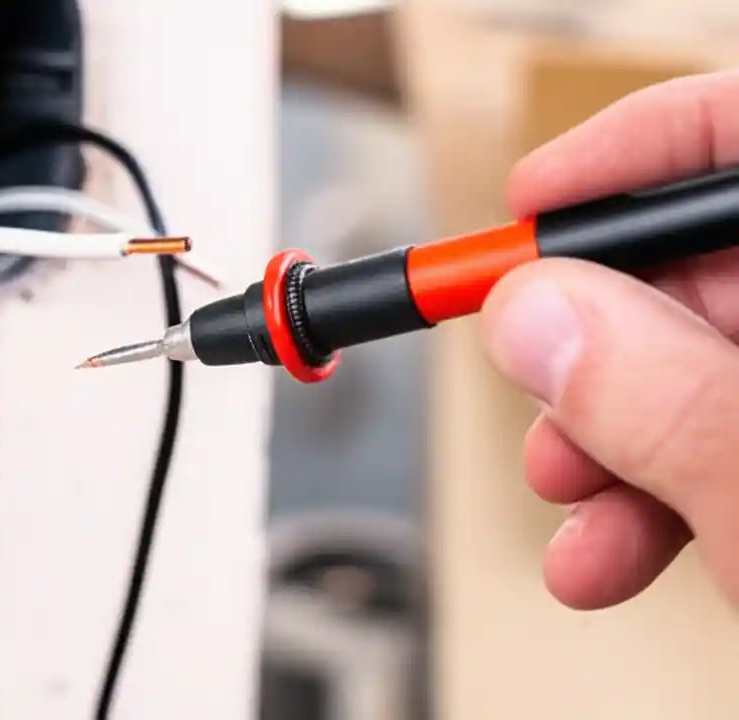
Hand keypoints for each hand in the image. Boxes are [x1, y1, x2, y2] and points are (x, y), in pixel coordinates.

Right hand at [482, 70, 738, 610]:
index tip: (529, 216)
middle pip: (719, 265)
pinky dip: (664, 492)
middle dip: (601, 345)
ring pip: (714, 364)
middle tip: (541, 406)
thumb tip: (536, 314)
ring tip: (573, 509)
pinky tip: (617, 550)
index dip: (630, 157)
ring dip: (615, 438)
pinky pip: (738, 439)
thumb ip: (661, 400)